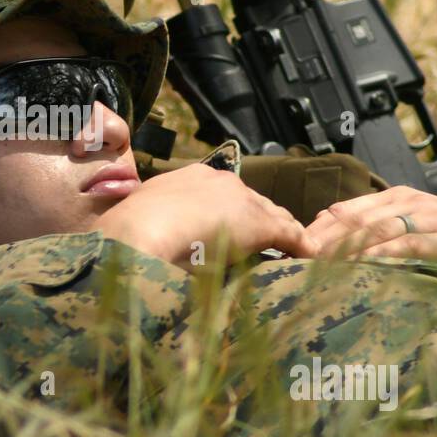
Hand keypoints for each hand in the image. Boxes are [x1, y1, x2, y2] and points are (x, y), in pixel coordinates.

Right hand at [96, 163, 319, 272]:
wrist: (139, 232)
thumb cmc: (129, 234)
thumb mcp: (143, 222)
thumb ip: (155, 225)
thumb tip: (149, 242)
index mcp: (189, 178)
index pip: (224, 194)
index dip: (230, 214)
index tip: (231, 230)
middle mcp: (219, 181)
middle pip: (253, 202)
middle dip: (262, 221)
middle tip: (269, 244)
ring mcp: (242, 200)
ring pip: (274, 216)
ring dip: (283, 234)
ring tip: (292, 251)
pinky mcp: (259, 223)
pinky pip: (289, 235)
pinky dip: (300, 246)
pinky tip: (307, 257)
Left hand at [303, 185, 436, 291]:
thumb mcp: (417, 230)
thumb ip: (380, 235)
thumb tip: (333, 247)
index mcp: (398, 198)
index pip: (345, 211)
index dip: (317, 229)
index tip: (291, 247)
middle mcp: (409, 203)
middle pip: (354, 219)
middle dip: (322, 239)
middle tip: (295, 257)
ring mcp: (429, 219)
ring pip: (376, 230)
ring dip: (344, 247)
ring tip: (317, 263)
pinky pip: (409, 245)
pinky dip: (384, 254)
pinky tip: (362, 265)